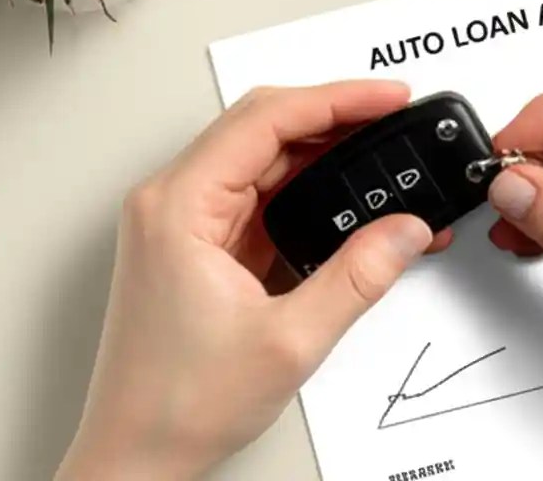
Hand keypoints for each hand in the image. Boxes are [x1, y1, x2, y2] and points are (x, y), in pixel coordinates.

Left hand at [56, 81, 446, 479]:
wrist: (136, 456)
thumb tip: (405, 230)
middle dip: (334, 116)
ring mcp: (184, 223)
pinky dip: (308, 192)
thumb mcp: (289, 340)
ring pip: (264, 159)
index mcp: (177, 207)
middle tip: (394, 116)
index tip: (388, 97)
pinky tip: (348, 199)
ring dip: (324, 154)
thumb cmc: (177, 404)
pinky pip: (260, 196)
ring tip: (382, 155)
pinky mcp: (200, 245)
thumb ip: (358, 278)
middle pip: (263, 127)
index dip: (336, 99)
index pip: (265, 119)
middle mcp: (173, 203)